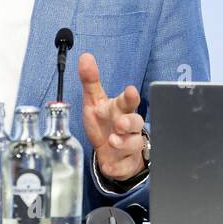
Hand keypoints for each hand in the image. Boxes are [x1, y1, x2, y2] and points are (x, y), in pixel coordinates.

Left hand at [78, 52, 146, 183]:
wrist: (111, 151)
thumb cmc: (104, 123)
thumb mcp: (94, 102)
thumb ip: (90, 80)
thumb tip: (85, 57)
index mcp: (121, 109)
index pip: (129, 101)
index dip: (130, 96)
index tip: (129, 91)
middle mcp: (128, 127)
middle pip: (137, 122)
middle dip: (130, 122)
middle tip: (119, 123)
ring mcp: (129, 146)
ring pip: (134, 144)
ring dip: (124, 143)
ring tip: (112, 141)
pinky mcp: (125, 164)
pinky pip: (125, 166)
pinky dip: (118, 166)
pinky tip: (110, 165)